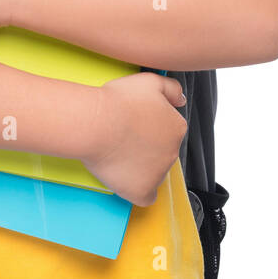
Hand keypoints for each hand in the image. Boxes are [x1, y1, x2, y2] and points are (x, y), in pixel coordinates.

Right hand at [82, 73, 187, 206]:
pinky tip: (126, 181)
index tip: (133, 125)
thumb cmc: (118, 101)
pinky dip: (137, 191)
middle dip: (145, 148)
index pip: (169, 132)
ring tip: (116, 154)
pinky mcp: (142, 190)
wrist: (96, 124)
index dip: (150, 129)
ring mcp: (159, 174)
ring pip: (153, 174)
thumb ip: (172, 88)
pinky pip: (145, 197)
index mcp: (176, 127)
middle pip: (161, 153)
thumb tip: (181, 100)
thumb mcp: (150, 81)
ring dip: (139, 168)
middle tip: (122, 138)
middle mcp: (173, 152)